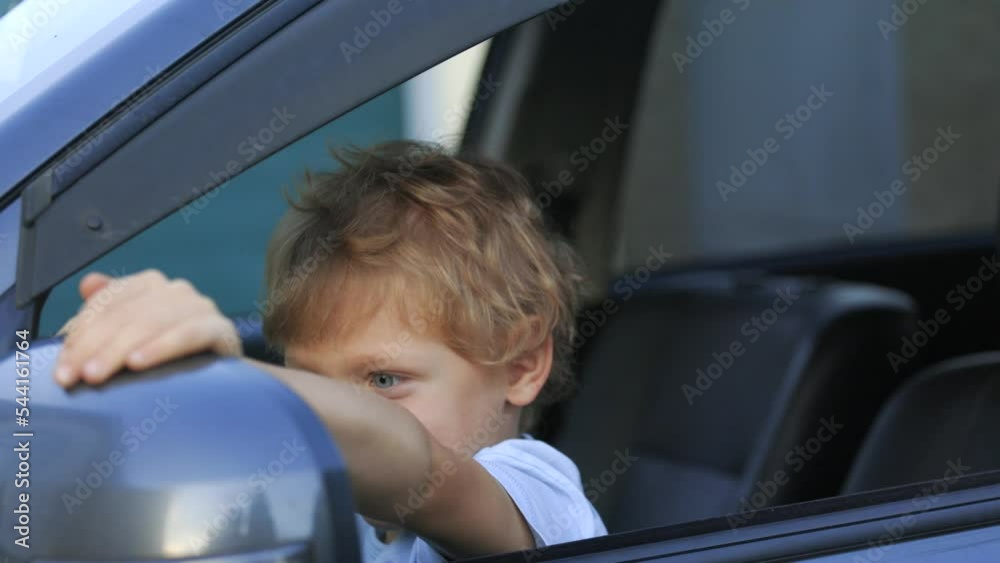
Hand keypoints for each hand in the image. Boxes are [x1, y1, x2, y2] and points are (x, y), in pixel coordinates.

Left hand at [54, 269, 241, 387]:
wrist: (224, 377)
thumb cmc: (173, 357)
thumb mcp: (134, 335)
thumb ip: (109, 310)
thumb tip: (89, 284)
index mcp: (150, 285)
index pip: (107, 302)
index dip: (80, 333)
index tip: (62, 367)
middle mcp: (176, 290)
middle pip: (126, 313)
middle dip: (93, 347)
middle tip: (72, 377)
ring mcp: (201, 307)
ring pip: (151, 322)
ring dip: (119, 350)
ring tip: (96, 375)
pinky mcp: (221, 329)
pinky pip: (188, 334)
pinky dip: (161, 347)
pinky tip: (138, 363)